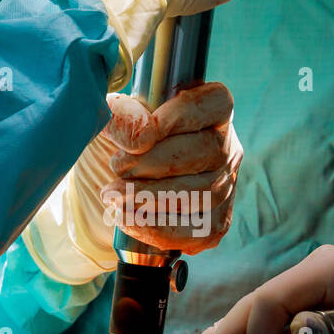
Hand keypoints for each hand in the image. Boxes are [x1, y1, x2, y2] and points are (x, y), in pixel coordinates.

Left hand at [99, 82, 240, 252]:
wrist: (108, 197)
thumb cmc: (114, 149)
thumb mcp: (110, 125)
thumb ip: (120, 118)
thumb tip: (132, 126)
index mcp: (208, 110)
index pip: (216, 102)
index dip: (181, 115)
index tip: (142, 135)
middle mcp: (225, 146)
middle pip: (207, 150)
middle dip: (154, 162)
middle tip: (117, 167)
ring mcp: (225, 185)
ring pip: (205, 192)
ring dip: (153, 196)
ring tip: (114, 196)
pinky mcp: (216, 223)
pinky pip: (198, 231)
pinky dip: (158, 227)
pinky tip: (127, 219)